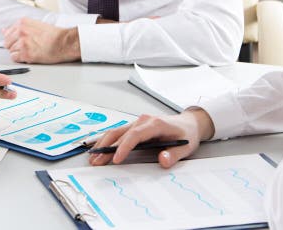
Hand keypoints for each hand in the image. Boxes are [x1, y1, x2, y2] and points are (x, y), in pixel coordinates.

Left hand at [2, 17, 80, 63]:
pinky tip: (29, 56)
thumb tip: (4, 30)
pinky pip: (14, 58)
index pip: (7, 33)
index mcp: (22, 22)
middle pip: (7, 43)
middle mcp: (20, 31)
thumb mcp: (35, 25)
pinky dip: (20, 59)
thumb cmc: (53, 35)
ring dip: (19, 53)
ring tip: (30, 51)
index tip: (19, 41)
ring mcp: (22, 42)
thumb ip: (18, 28)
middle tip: (26, 48)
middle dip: (14, 46)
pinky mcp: (25, 53)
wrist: (63, 42)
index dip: (14, 39)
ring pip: (11, 51)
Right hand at [88, 109, 214, 167]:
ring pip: (116, 131)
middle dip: (106, 147)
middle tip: (96, 161)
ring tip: (94, 158)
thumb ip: (174, 154)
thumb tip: (163, 160)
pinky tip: (100, 149)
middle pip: (120, 133)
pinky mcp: (135, 126)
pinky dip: (107, 141)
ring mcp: (137, 122)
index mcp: (155, 123)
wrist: (189, 123)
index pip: (134, 135)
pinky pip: (118, 133)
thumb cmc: (186, 133)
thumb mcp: (186, 146)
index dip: (123, 147)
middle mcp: (143, 121)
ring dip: (103, 144)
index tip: (116, 159)